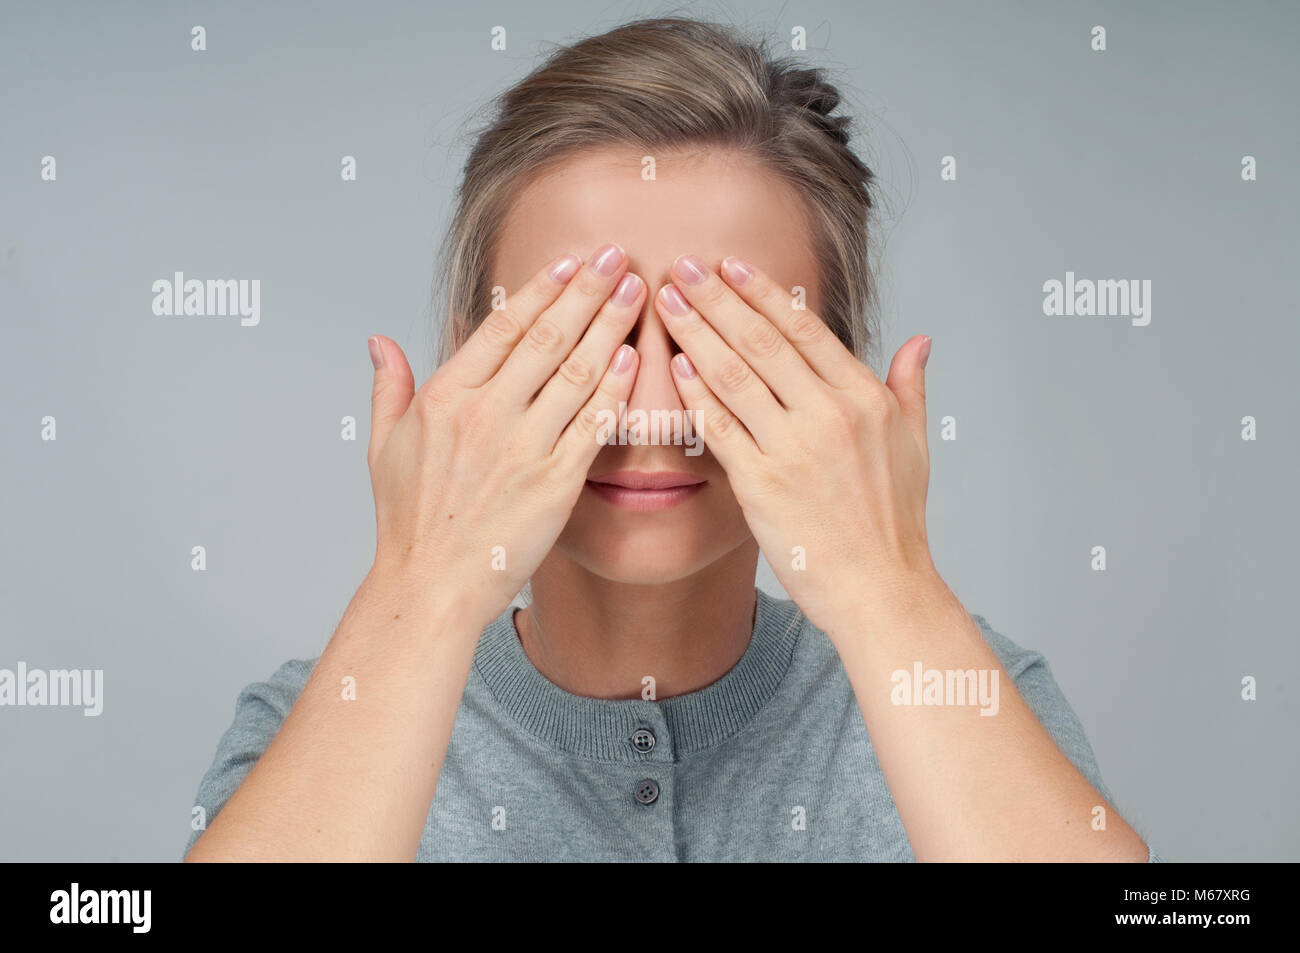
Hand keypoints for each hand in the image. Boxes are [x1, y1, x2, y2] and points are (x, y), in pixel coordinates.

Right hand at [366, 243, 643, 627]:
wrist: (430, 585)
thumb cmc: (409, 521)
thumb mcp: (384, 447)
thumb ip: (388, 388)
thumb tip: (380, 341)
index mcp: (445, 399)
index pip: (500, 328)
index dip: (540, 291)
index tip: (569, 261)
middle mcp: (485, 415)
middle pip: (546, 338)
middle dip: (586, 292)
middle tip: (617, 257)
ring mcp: (522, 448)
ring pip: (575, 373)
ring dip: (609, 327)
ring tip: (634, 293)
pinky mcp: (554, 483)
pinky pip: (591, 426)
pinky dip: (615, 390)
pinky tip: (634, 359)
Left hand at [657, 253, 939, 633]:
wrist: (881, 589)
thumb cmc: (895, 521)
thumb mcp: (914, 445)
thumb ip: (909, 387)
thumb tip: (918, 342)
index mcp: (865, 398)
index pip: (805, 329)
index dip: (762, 292)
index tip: (730, 264)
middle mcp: (830, 415)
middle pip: (763, 341)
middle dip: (718, 298)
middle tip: (683, 266)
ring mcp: (794, 449)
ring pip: (735, 376)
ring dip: (697, 334)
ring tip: (669, 302)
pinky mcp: (762, 485)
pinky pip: (720, 427)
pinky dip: (695, 394)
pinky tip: (675, 367)